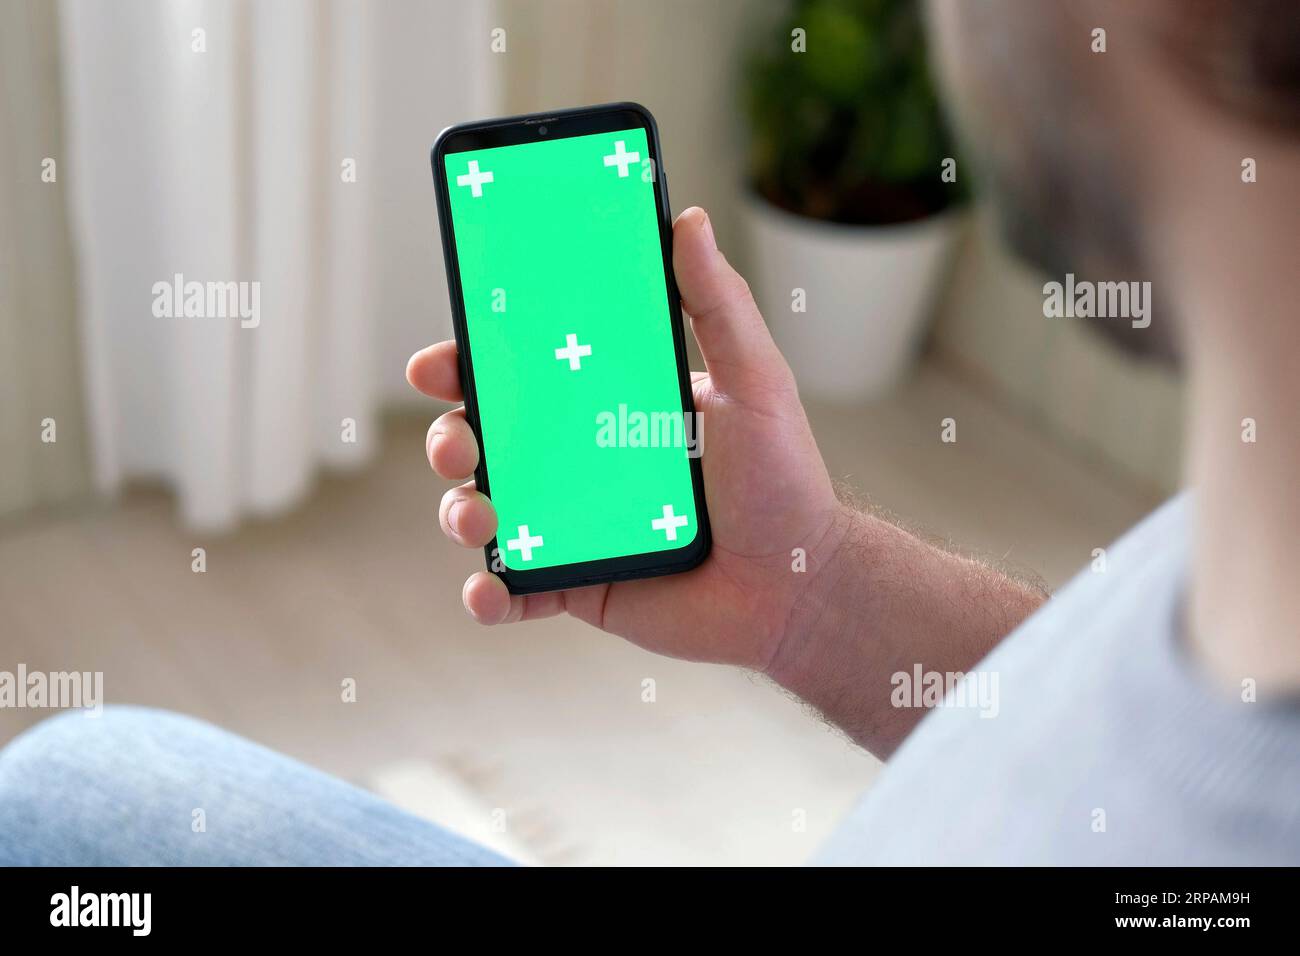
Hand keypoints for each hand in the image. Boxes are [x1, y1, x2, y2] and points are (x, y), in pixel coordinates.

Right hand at [406, 206, 846, 669]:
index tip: (442, 358)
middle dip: (449, 436)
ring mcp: (573, 526)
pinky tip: (487, 592)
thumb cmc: (783, 481)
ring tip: (476, 518)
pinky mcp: (579, 586)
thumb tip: (689, 218)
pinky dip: (488, 596)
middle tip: (456, 441)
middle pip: (486, 440)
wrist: (802, 587)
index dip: (471, 363)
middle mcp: (580, 462)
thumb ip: (718, 303)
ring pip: (485, 512)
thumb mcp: (755, 380)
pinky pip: (515, 593)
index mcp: (609, 405)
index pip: (523, 374)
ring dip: (458, 511)